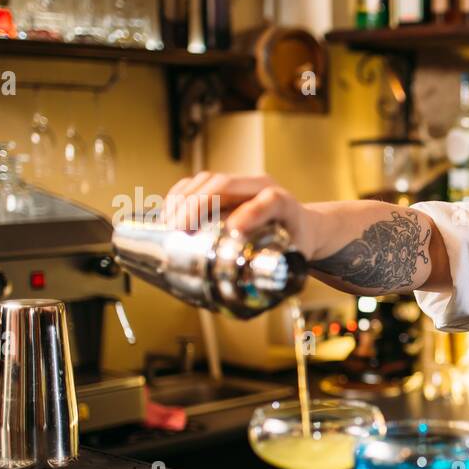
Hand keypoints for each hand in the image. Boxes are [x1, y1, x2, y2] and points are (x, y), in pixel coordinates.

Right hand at [161, 172, 322, 257]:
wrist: (300, 224)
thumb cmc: (296, 242)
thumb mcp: (295, 256)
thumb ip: (279, 269)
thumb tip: (252, 288)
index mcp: (284, 203)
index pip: (270, 200)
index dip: (251, 212)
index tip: (233, 230)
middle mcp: (260, 186)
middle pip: (225, 184)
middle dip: (198, 205)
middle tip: (180, 229)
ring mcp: (240, 183)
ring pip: (206, 180)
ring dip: (183, 200)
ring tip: (169, 225)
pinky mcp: (224, 187)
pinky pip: (196, 184)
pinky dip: (179, 197)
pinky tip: (168, 216)